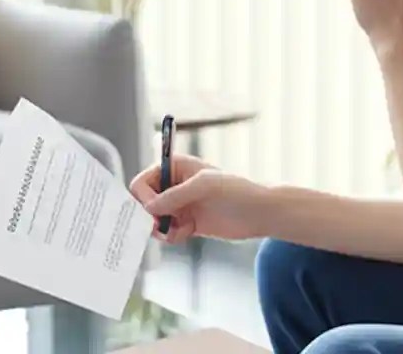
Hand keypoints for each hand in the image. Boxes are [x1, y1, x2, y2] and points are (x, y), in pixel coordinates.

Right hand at [129, 154, 270, 244]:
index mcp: (175, 167)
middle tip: (163, 224)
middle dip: (150, 216)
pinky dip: (172, 236)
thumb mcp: (204, 186)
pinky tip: (189, 232)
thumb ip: (175, 195)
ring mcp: (180, 205)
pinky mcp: (187, 223)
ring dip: (162, 228)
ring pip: (153, 220)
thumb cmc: (237, 191)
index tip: (153, 209)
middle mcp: (174, 185)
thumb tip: (149, 207)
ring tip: (180, 228)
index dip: (144, 196)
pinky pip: (167, 232)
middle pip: (144, 202)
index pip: (143, 181)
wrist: (259, 213)